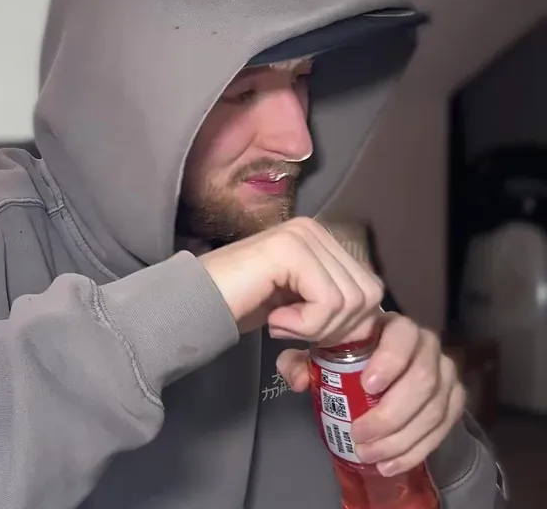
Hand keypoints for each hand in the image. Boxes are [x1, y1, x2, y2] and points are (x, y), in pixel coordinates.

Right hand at [199, 217, 384, 343]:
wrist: (194, 304)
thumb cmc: (241, 306)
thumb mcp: (301, 306)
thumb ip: (334, 306)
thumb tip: (371, 325)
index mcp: (322, 240)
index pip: (370, 289)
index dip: (347, 324)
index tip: (309, 335)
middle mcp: (315, 230)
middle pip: (367, 296)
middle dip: (335, 329)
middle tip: (294, 331)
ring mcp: (303, 235)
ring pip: (350, 301)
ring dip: (315, 329)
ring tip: (281, 324)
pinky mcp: (290, 249)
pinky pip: (328, 301)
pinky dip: (306, 325)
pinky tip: (276, 321)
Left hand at [276, 313, 464, 475]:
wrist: (378, 365)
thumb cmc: (344, 354)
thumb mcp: (317, 352)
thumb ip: (299, 361)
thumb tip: (297, 380)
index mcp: (393, 326)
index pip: (402, 336)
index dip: (390, 360)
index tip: (367, 386)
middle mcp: (427, 346)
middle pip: (423, 380)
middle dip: (391, 414)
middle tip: (359, 435)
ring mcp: (445, 373)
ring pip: (435, 409)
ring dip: (401, 439)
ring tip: (369, 455)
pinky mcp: (454, 399)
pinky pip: (444, 428)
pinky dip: (417, 450)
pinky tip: (391, 465)